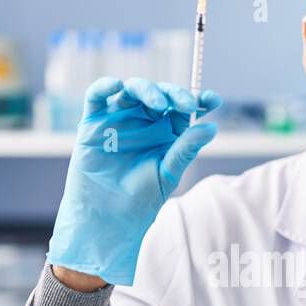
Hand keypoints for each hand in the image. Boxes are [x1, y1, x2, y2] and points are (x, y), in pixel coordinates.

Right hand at [47, 77, 220, 285]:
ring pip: (132, 90)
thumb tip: (212, 127)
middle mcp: (143, 121)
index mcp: (165, 132)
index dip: (198, 99)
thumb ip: (186, 149)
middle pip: (160, 94)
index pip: (183, 108)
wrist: (108, 219)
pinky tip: (116, 86)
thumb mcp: (168, 173)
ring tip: (158, 103)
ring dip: (147, 90)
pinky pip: (96, 96)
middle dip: (175, 94)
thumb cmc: (141, 200)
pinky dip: (104, 86)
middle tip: (186, 105)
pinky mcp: (93, 123)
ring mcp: (118, 119)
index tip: (213, 100)